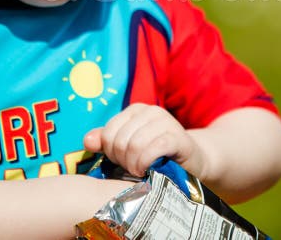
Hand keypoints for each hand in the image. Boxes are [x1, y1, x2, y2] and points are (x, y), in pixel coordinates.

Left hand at [83, 103, 206, 177]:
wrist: (193, 163)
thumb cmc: (156, 156)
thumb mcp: (129, 148)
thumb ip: (107, 142)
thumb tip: (88, 141)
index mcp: (135, 110)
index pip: (108, 133)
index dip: (110, 153)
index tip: (122, 162)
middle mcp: (150, 111)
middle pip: (120, 140)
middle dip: (123, 160)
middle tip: (132, 168)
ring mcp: (166, 122)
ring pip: (135, 145)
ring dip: (134, 164)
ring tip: (141, 170)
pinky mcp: (178, 137)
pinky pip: (153, 149)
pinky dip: (146, 163)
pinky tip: (149, 170)